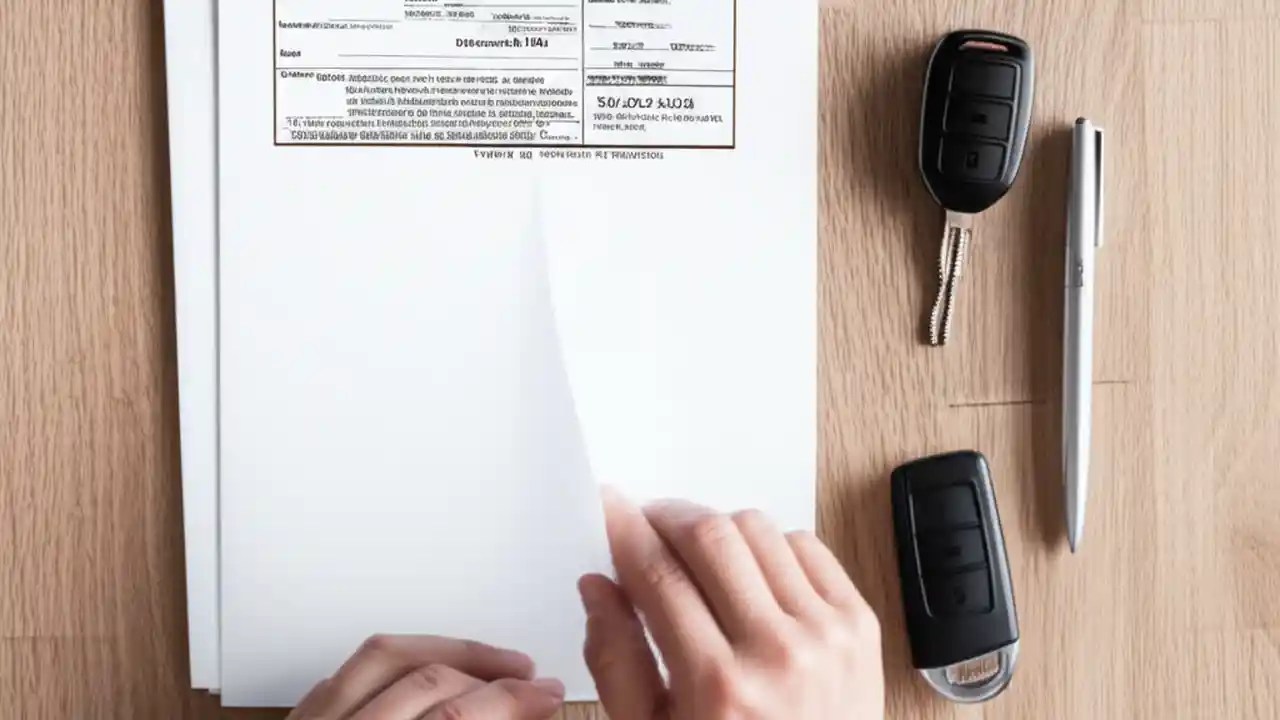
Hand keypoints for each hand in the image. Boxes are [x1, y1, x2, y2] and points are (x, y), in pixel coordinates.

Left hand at [286, 634, 564, 719]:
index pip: (455, 717)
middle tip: (530, 681)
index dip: (512, 700)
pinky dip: (395, 660)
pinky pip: (347, 669)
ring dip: (446, 651)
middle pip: (424, 681)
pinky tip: (425, 665)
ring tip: (489, 662)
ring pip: (381, 655)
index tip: (544, 695)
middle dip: (489, 674)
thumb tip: (519, 715)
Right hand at [580, 489, 883, 719]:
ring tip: (699, 558)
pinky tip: (750, 575)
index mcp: (717, 689)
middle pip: (710, 536)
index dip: (625, 530)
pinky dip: (769, 545)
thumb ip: (616, 661)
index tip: (608, 506)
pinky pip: (805, 544)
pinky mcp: (859, 622)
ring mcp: (826, 634)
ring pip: (758, 529)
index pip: (658, 577)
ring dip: (717, 530)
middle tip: (648, 524)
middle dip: (667, 516)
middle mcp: (777, 654)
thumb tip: (599, 585)